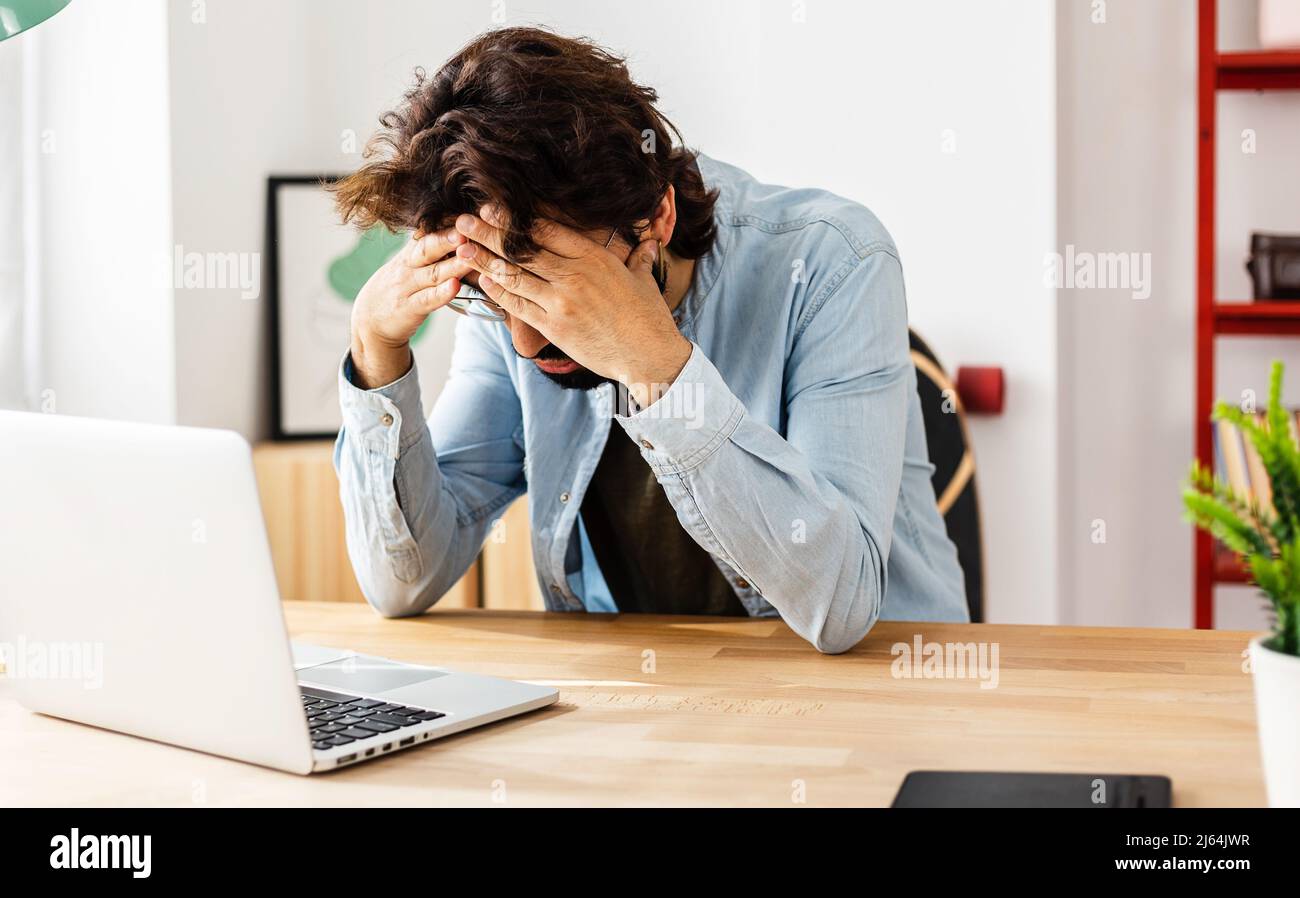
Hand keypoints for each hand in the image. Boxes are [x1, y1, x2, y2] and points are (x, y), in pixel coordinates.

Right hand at [349, 226, 473, 388]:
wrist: (370, 319)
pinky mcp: (409, 308)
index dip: (446, 225)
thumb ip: (428, 249)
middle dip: (447, 238)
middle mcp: (408, 266)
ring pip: (432, 273)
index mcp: (410, 253)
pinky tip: (455, 286)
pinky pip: (428, 299)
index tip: (467, 216)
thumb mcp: (408, 263)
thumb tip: (456, 228)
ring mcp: (407, 287)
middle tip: (467, 229)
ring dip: (453, 265)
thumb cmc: (398, 287)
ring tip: (470, 256)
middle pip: (428, 249)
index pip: (428, 234)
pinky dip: (442, 293)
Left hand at [454, 207, 691, 407]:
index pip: (546, 231)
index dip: (515, 218)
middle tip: (463, 221)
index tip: (493, 207)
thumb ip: (638, 258)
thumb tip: (649, 243)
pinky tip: (483, 280)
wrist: (649, 356)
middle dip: (489, 233)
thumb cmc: (648, 318)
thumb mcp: (643, 280)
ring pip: (514, 276)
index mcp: (594, 258)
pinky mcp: (554, 327)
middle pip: (522, 249)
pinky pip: (518, 306)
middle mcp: (574, 276)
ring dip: (484, 260)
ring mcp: (561, 302)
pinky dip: (499, 292)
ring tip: (462, 248)